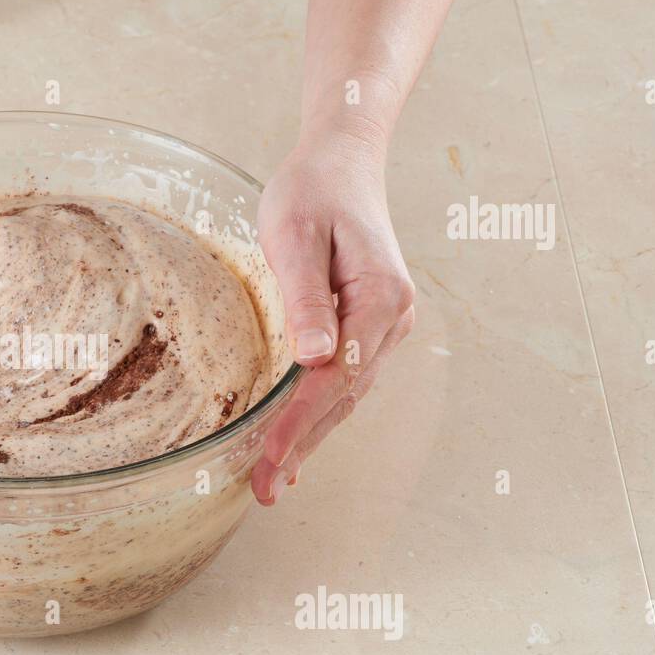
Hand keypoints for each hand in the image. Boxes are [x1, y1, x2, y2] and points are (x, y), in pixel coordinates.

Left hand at [251, 129, 415, 505]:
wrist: (343, 163)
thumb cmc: (313, 190)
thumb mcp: (296, 234)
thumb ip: (306, 296)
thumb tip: (314, 359)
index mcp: (379, 297)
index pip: (334, 378)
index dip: (298, 424)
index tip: (267, 461)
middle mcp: (392, 319)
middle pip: (342, 398)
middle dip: (300, 446)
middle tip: (262, 492)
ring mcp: (385, 326)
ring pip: (345, 397)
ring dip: (308, 440)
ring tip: (271, 483)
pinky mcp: (368, 327)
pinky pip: (343, 382)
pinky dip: (317, 417)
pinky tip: (295, 449)